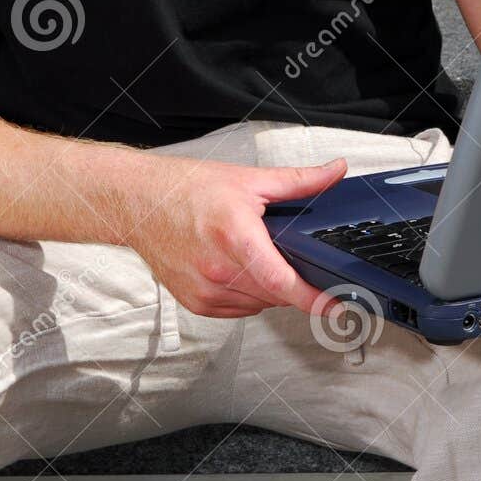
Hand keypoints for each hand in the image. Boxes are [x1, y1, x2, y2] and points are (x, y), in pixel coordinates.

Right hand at [124, 152, 347, 317]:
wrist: (140, 202)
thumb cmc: (187, 189)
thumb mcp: (249, 180)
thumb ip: (300, 181)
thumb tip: (335, 172)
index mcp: (236, 237)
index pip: (284, 282)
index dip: (315, 300)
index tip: (339, 309)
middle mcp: (219, 269)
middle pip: (276, 293)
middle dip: (290, 278)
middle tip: (280, 251)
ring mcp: (206, 291)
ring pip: (260, 303)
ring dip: (268, 287)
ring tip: (250, 253)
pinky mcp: (196, 303)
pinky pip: (239, 308)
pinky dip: (247, 293)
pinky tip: (235, 267)